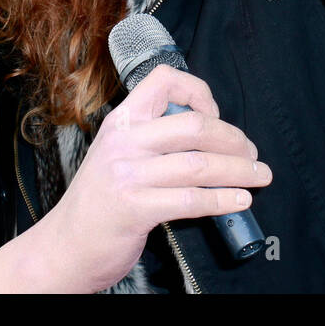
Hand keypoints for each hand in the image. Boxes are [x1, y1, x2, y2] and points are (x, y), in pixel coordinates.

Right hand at [0, 64, 268, 292]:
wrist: (65, 245)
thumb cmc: (99, 202)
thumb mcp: (117, 154)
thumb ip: (152, 138)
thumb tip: (207, 134)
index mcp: (122, 121)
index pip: (164, 80)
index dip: (199, 92)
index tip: (216, 114)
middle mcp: (124, 142)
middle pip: (194, 126)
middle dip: (234, 139)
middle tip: (251, 153)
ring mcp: (128, 175)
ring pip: (199, 164)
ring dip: (239, 170)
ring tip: (258, 176)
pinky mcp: (135, 208)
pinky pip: (192, 199)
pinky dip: (224, 200)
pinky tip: (240, 201)